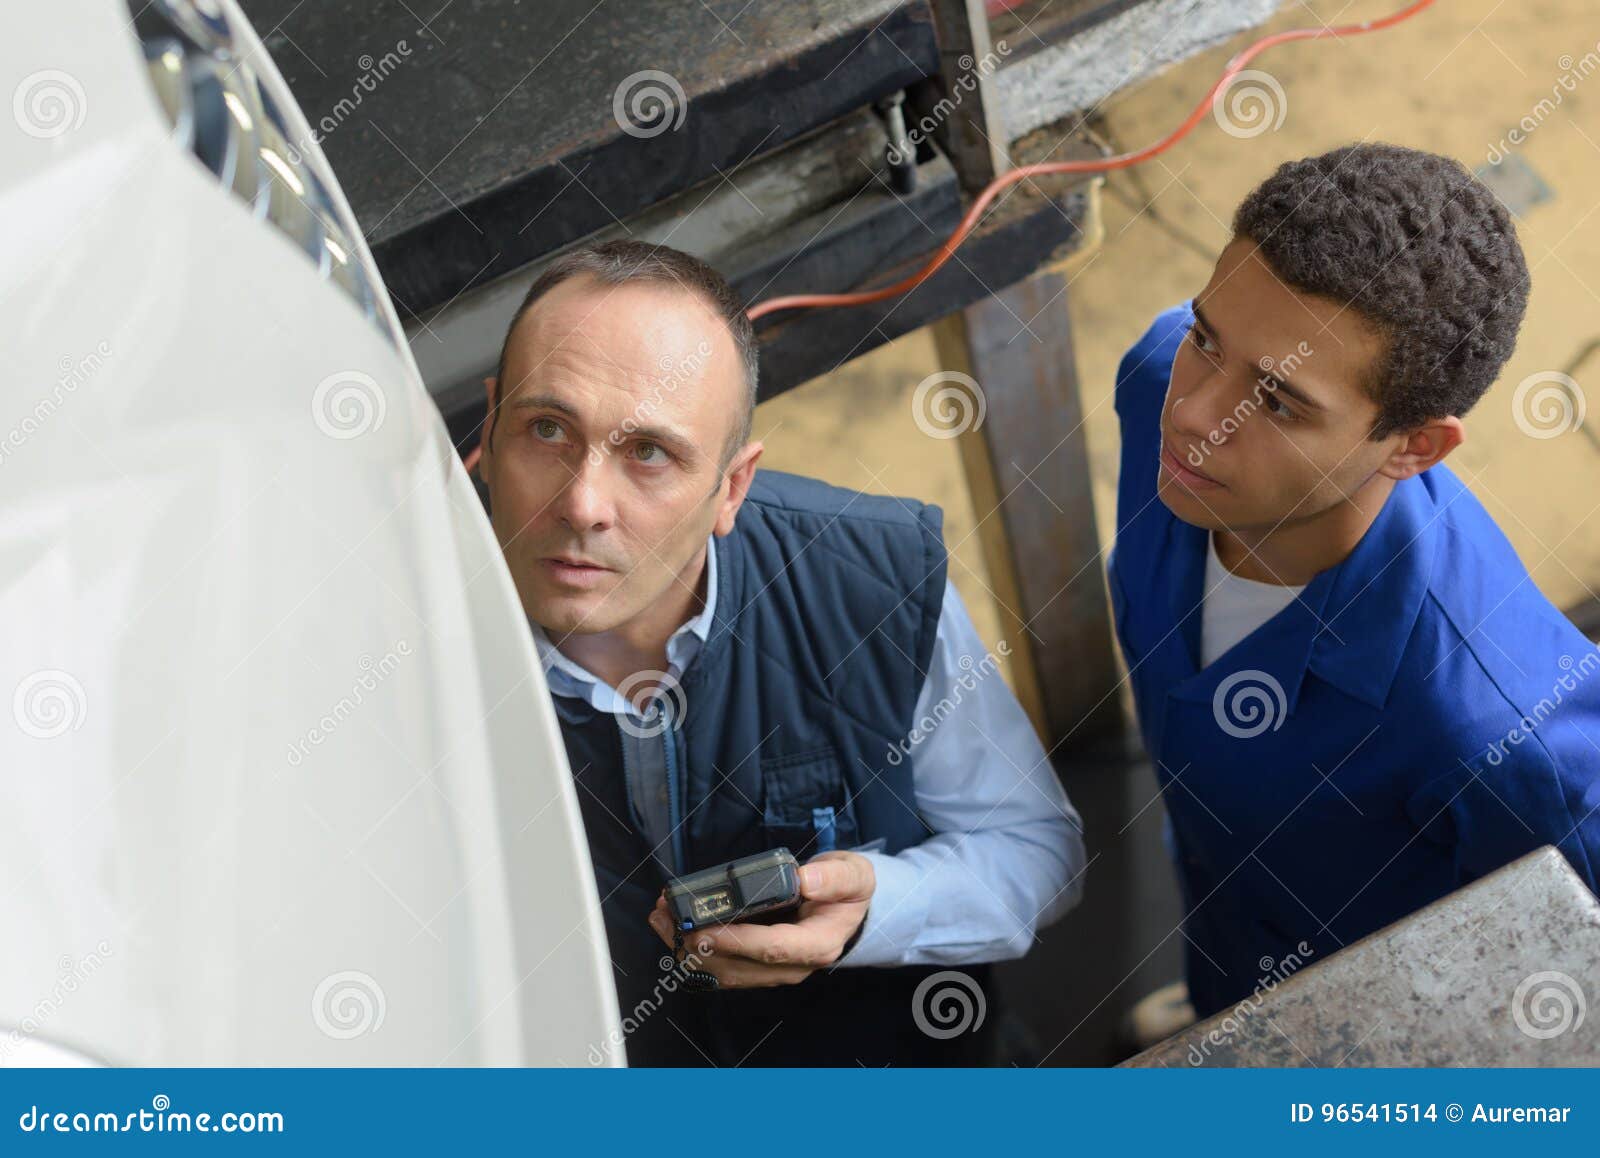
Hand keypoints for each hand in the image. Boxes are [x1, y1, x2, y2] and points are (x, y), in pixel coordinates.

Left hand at [648, 851, 874, 987]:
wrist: (844, 910)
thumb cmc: (847, 891)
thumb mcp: (853, 876)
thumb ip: (834, 878)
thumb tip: (805, 880)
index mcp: (817, 946)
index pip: (774, 949)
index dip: (737, 941)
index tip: (705, 929)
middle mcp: (792, 967)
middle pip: (739, 967)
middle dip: (698, 944)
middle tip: (667, 916)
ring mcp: (771, 972)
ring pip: (723, 972)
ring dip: (687, 949)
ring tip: (661, 918)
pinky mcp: (755, 968)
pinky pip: (720, 968)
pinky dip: (692, 951)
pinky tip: (671, 928)